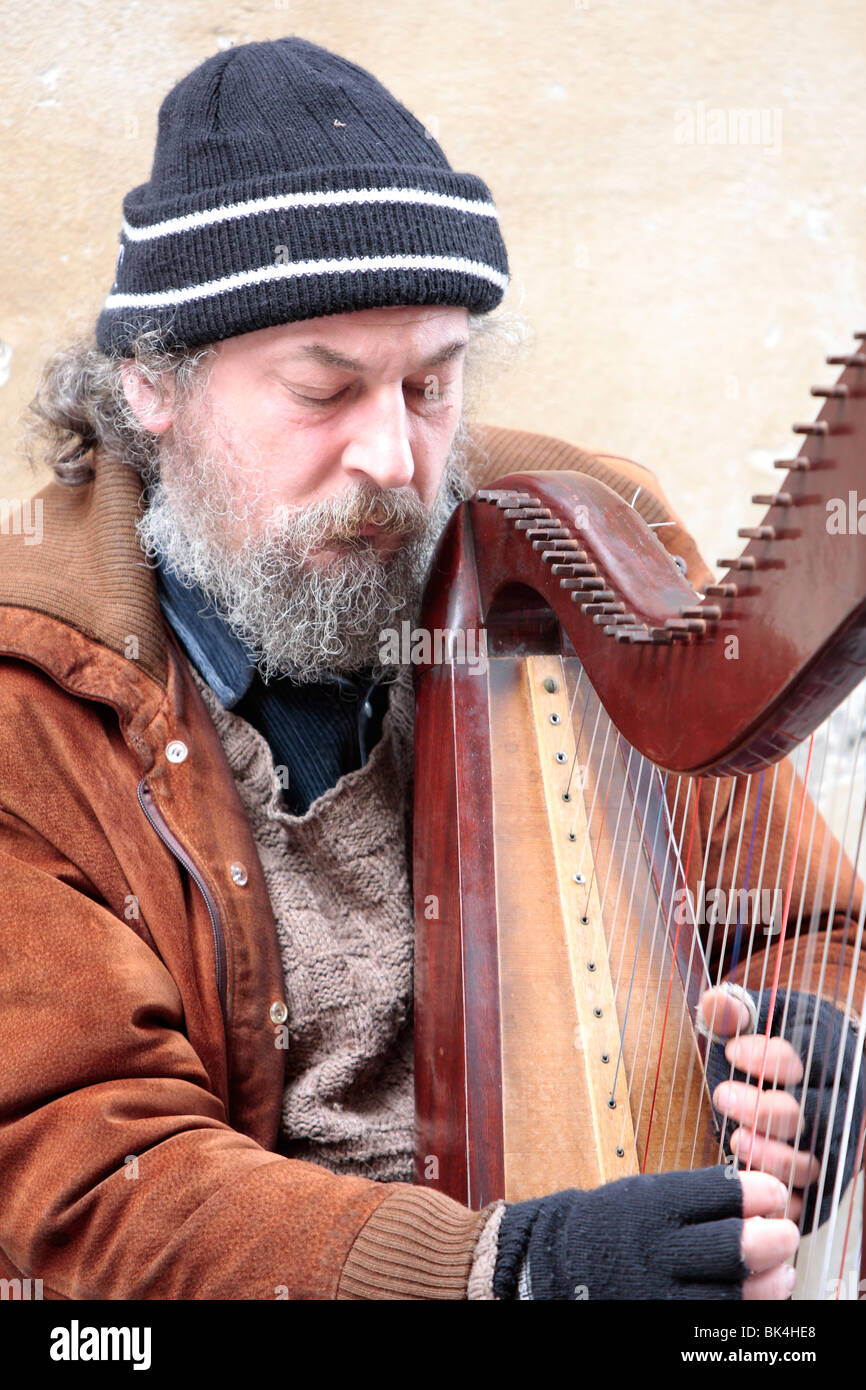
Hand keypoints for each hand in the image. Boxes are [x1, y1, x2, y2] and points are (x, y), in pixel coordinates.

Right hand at [494, 1163, 797, 1299]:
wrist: (550, 1270)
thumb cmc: (603, 1227)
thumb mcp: (639, 1195)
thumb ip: (692, 1198)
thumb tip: (756, 1201)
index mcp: (651, 1207)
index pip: (721, 1194)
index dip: (758, 1193)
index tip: (772, 1193)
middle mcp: (655, 1252)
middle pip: (733, 1248)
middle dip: (771, 1239)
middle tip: (784, 1232)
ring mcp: (657, 1295)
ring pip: (732, 1296)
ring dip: (768, 1285)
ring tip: (782, 1274)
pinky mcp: (659, 1324)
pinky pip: (711, 1328)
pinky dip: (740, 1315)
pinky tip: (752, 1302)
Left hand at [701, 987, 818, 1221]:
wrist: (816, 1075)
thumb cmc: (782, 1045)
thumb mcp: (764, 1018)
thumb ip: (736, 1012)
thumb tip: (714, 1002)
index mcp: (829, 1060)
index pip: (806, 1062)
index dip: (770, 1058)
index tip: (731, 1050)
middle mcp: (839, 1108)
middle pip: (810, 1115)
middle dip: (766, 1109)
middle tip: (722, 1096)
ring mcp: (833, 1149)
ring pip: (811, 1164)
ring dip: (773, 1157)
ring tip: (735, 1140)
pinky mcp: (822, 1185)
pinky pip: (808, 1203)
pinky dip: (783, 1203)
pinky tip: (749, 1187)